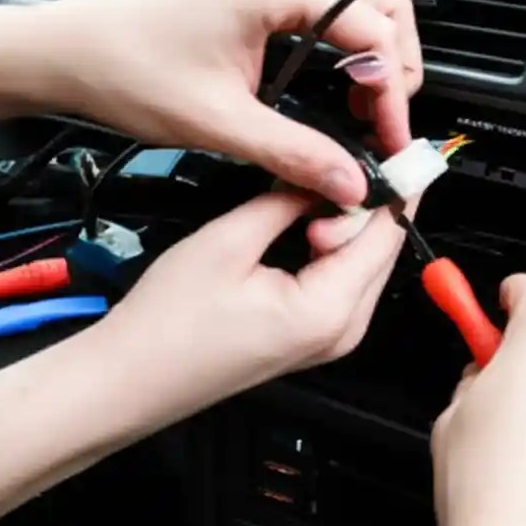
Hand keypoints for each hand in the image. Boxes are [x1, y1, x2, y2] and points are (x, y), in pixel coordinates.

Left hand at [0, 0, 421, 208]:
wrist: (67, 52)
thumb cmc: (125, 68)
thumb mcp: (218, 124)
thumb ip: (294, 154)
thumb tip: (348, 182)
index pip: (373, 32)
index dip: (392, 92)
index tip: (389, 139)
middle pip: (382, 0)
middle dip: (397, 60)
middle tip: (385, 117)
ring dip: (376, 43)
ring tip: (366, 98)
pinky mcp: (254, 1)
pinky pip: (325, 6)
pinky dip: (346, 39)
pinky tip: (332, 82)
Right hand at [92, 190, 407, 428]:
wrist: (130, 379)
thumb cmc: (166, 326)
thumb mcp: (228, 240)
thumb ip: (287, 199)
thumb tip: (326, 171)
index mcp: (327, 311)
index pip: (388, 234)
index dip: (395, 185)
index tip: (395, 146)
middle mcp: (342, 331)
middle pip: (383, 248)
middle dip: (366, 202)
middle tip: (326, 168)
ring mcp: (330, 338)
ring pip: (363, 262)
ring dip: (345, 224)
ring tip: (299, 203)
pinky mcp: (312, 336)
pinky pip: (341, 279)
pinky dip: (330, 246)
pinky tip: (300, 226)